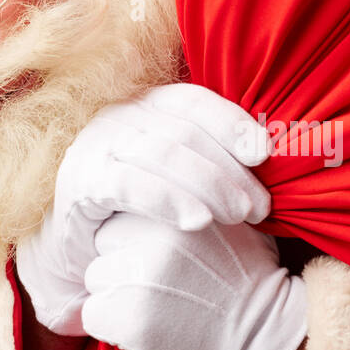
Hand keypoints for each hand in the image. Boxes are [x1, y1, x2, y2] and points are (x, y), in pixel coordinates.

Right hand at [15, 84, 272, 335]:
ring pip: (162, 154)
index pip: (195, 102)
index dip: (232, 123)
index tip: (265, 153)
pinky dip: (168, 200)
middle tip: (260, 207)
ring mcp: (97, 145)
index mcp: (150, 105)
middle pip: (185, 132)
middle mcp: (122, 116)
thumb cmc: (141, 209)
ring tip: (239, 216)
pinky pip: (129, 185)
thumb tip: (272, 159)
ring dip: (208, 185)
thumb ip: (216, 161)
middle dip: (230, 170)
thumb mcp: (179, 176)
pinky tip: (197, 221)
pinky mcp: (80, 181)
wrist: (77, 247)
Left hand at [82, 211, 306, 349]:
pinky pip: (93, 315)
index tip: (164, 258)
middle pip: (104, 241)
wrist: (265, 339)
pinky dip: (112, 327)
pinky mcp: (130, 317)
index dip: (139, 237)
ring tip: (158, 307)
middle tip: (160, 284)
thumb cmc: (249, 280)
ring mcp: (142, 275)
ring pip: (96, 278)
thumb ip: (193, 200)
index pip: (126, 211)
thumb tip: (158, 184)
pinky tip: (149, 329)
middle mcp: (157, 234)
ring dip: (116, 293)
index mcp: (180, 203)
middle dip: (123, 261)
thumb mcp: (232, 221)